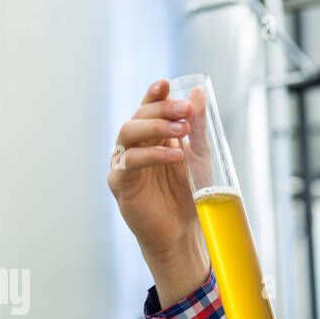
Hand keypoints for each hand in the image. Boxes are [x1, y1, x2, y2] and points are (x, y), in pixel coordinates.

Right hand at [108, 79, 210, 300]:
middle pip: (138, 116)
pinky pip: (129, 163)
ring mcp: (124, 164)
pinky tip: (174, 156)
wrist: (182, 233)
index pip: (147, 107)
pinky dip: (151, 156)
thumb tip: (198, 92)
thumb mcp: (198, 157)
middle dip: (160, 109)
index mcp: (150, 136)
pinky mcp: (120, 184)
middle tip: (184, 109)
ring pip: (128, 133)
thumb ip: (196, 127)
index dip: (154, 94)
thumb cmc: (189, 195)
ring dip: (154, 127)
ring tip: (180, 129)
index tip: (166, 84)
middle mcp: (133, 146)